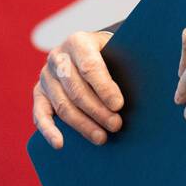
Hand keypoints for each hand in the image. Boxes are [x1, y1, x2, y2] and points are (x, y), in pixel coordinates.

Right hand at [32, 29, 124, 148]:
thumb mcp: (118, 49)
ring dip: (83, 124)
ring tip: (102, 137)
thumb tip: (146, 86)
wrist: (88, 50)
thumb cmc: (111, 53)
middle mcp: (58, 57)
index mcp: (78, 41)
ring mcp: (46, 76)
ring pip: (63, 105)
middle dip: (97, 110)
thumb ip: (125, 62)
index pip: (90, 66)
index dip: (104, 88)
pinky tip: (60, 144)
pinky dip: (49, 131)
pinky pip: (41, 114)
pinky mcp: (39, 93)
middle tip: (116, 125)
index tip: (118, 104)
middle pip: (76, 89)